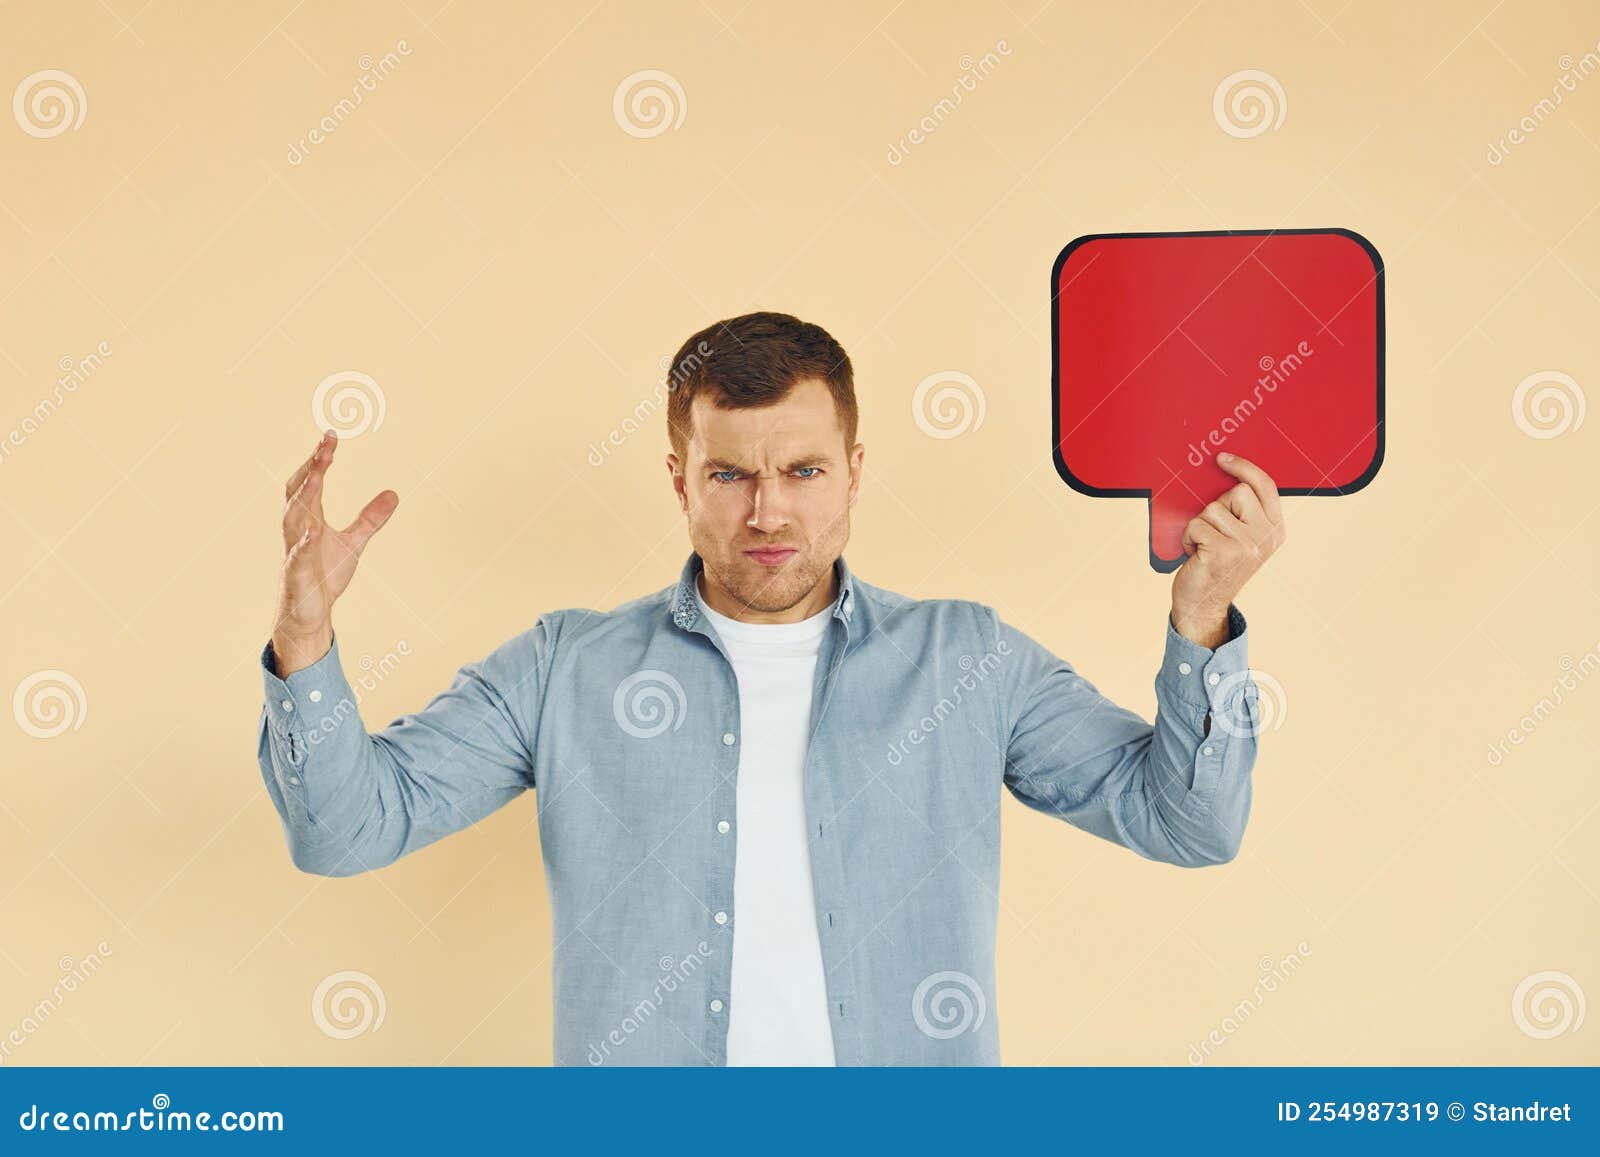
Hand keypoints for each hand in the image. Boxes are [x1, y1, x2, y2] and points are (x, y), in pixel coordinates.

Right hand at [272, 430, 398, 673]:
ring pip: (294, 517)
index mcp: (308, 518)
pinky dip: (302, 542)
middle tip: (326, 443)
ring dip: (306, 495)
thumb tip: (394, 494)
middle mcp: (297, 529)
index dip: (319, 459)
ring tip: (318, 473)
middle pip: (300, 491)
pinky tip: (311, 532)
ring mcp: (294, 550)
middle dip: (312, 467)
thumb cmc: (323, 575)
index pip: (311, 481)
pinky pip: (297, 556)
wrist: (308, 614)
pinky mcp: (297, 574)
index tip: (331, 436)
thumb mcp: (354, 543)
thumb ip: (370, 519)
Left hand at [1169, 452, 1284, 647]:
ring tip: (1203, 545)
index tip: (1222, 458)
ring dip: (1200, 524)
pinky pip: (1196, 524)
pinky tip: (1195, 553)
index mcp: (1275, 530)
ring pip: (1212, 508)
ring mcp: (1246, 545)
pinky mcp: (1223, 552)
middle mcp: (1265, 537)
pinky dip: (1188, 537)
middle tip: (1214, 531)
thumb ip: (1244, 512)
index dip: (1244, 467)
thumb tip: (1225, 473)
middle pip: (1237, 492)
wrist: (1203, 605)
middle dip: (1217, 506)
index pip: (1266, 486)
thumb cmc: (1217, 565)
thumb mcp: (1241, 538)